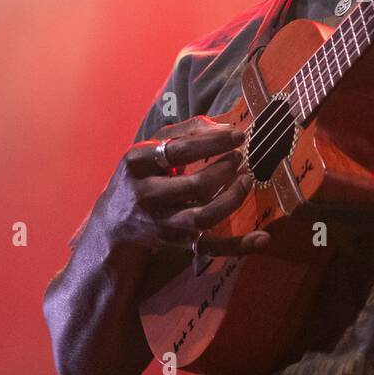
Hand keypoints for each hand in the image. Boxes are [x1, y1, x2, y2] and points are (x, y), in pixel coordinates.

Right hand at [100, 116, 270, 257]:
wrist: (111, 224)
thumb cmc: (140, 176)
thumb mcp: (150, 148)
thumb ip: (185, 131)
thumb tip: (226, 127)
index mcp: (137, 162)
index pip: (179, 150)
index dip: (214, 143)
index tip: (239, 135)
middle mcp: (146, 195)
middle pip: (194, 186)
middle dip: (224, 171)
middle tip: (241, 159)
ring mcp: (160, 223)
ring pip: (202, 217)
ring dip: (232, 200)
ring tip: (246, 181)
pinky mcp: (175, 244)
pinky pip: (209, 248)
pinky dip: (237, 246)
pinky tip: (262, 238)